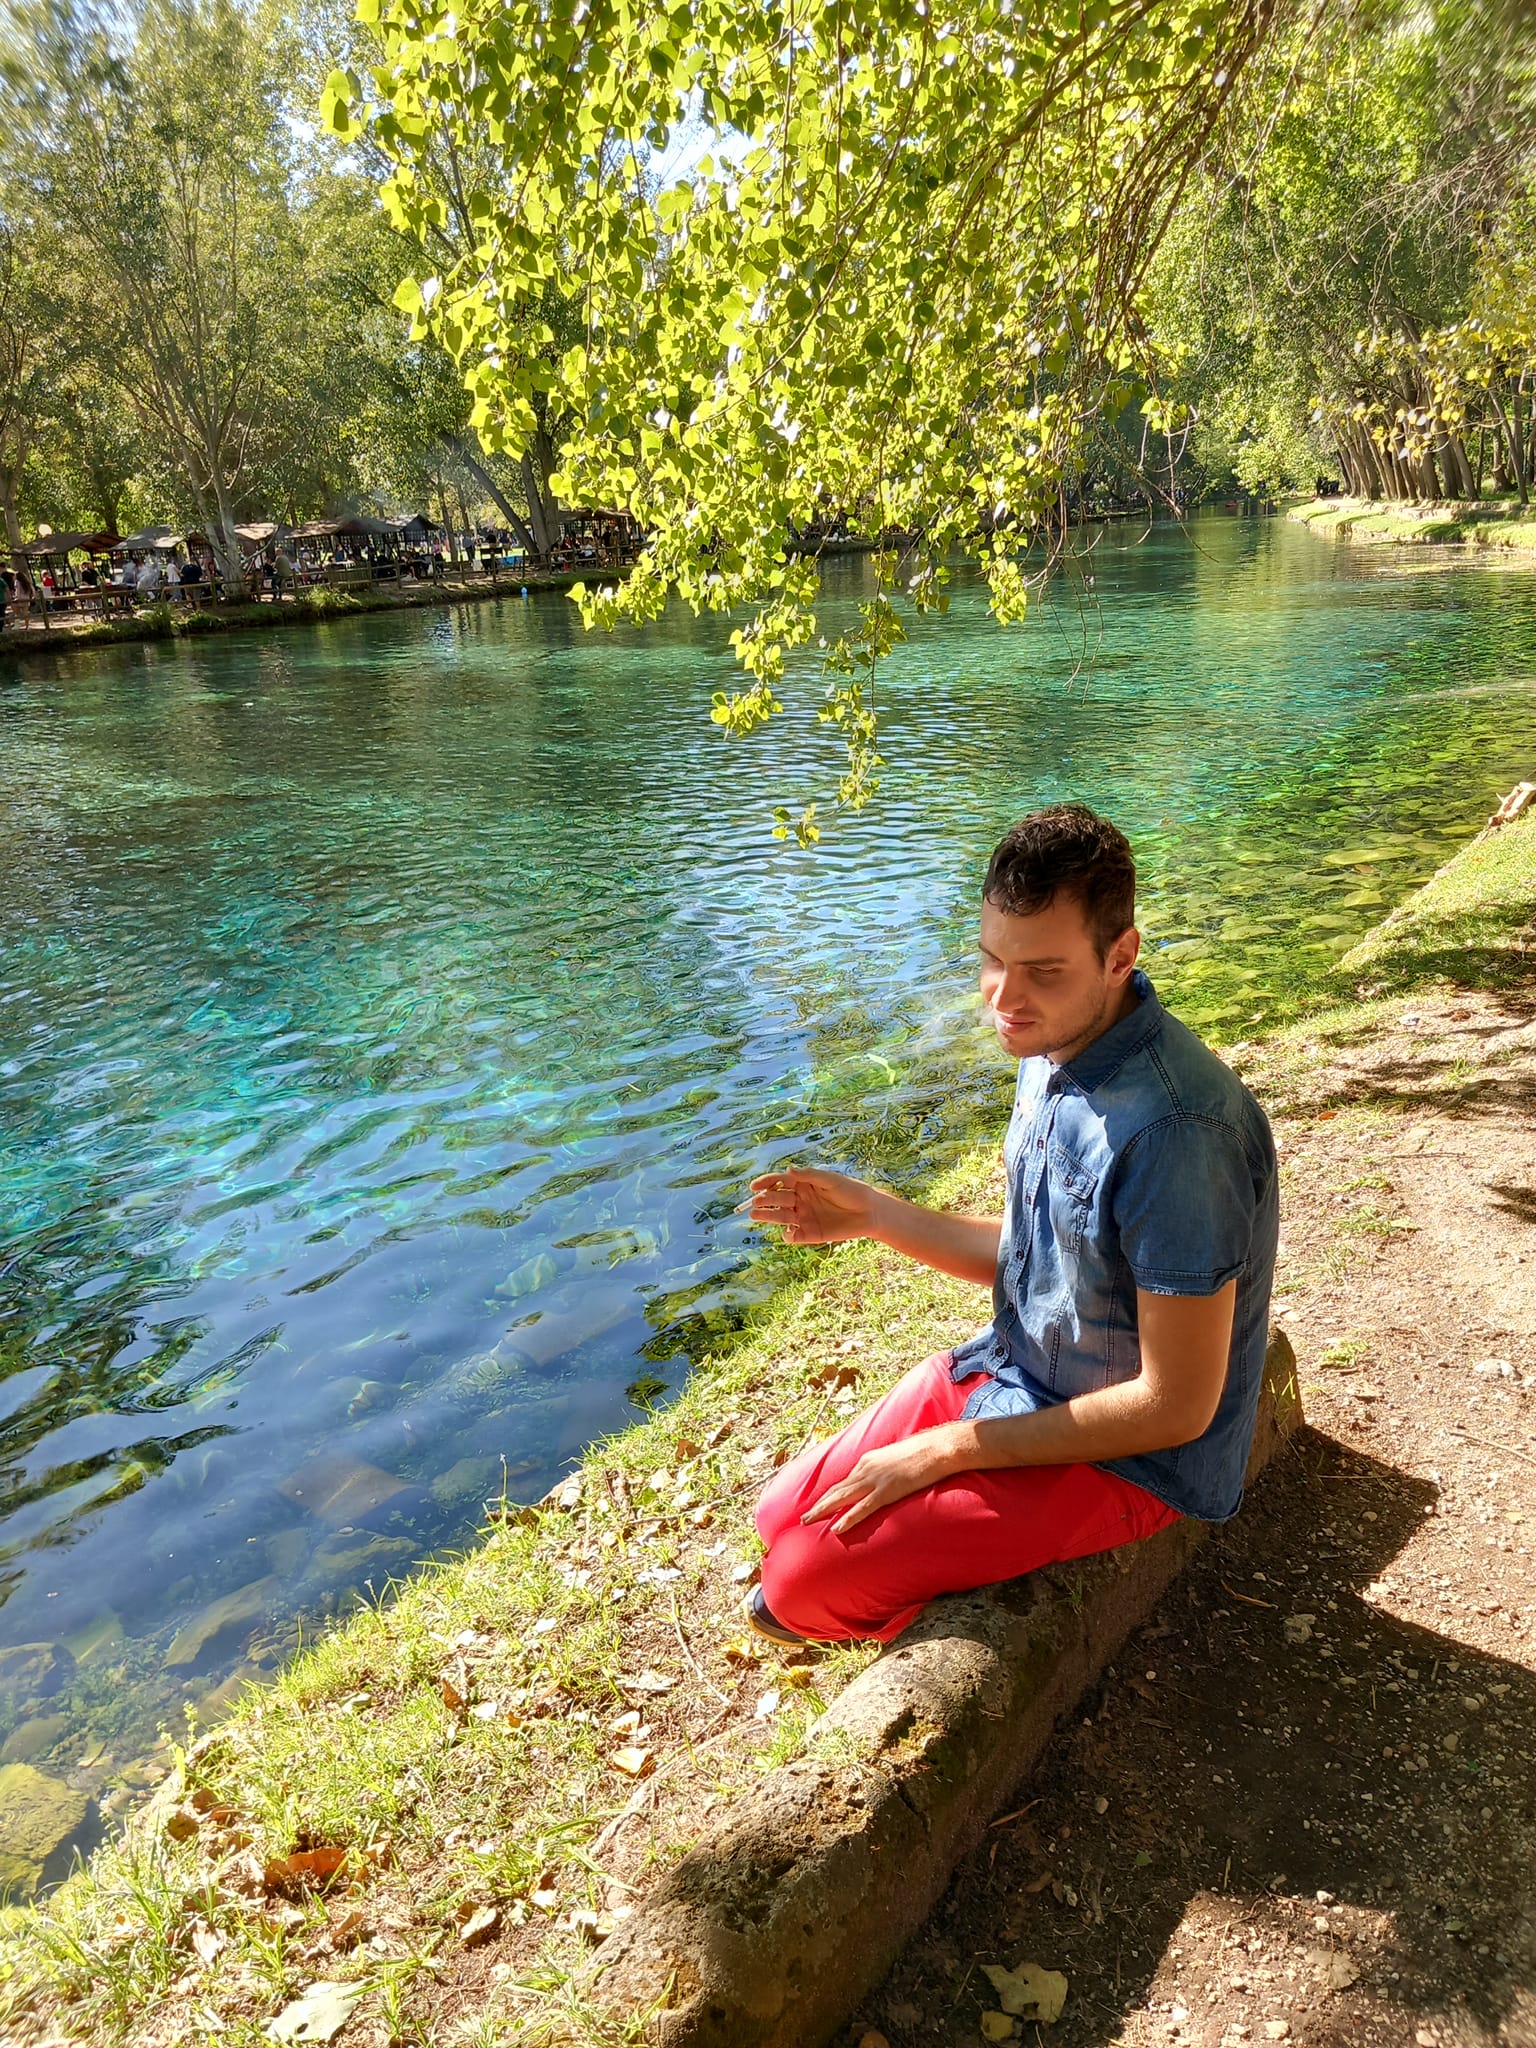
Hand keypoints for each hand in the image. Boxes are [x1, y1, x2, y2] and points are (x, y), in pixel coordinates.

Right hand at [745, 1166, 879, 1244]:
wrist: (870, 1212)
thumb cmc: (851, 1191)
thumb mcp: (830, 1180)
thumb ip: (809, 1175)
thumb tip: (788, 1170)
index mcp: (802, 1184)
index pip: (779, 1182)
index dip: (766, 1183)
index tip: (754, 1186)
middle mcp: (800, 1200)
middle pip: (777, 1200)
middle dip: (765, 1200)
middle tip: (755, 1202)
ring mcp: (803, 1217)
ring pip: (781, 1217)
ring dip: (768, 1216)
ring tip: (755, 1215)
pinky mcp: (810, 1234)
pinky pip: (794, 1236)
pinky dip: (788, 1236)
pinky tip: (788, 1232)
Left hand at [800, 1428, 961, 1534]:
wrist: (938, 1448)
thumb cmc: (923, 1453)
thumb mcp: (896, 1459)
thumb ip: (885, 1470)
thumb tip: (882, 1482)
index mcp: (868, 1460)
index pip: (843, 1481)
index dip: (828, 1495)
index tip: (817, 1505)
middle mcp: (866, 1468)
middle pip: (836, 1489)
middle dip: (818, 1504)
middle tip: (803, 1519)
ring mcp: (876, 1479)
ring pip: (842, 1497)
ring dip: (823, 1510)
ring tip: (808, 1522)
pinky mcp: (888, 1490)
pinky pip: (863, 1507)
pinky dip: (848, 1518)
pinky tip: (836, 1528)